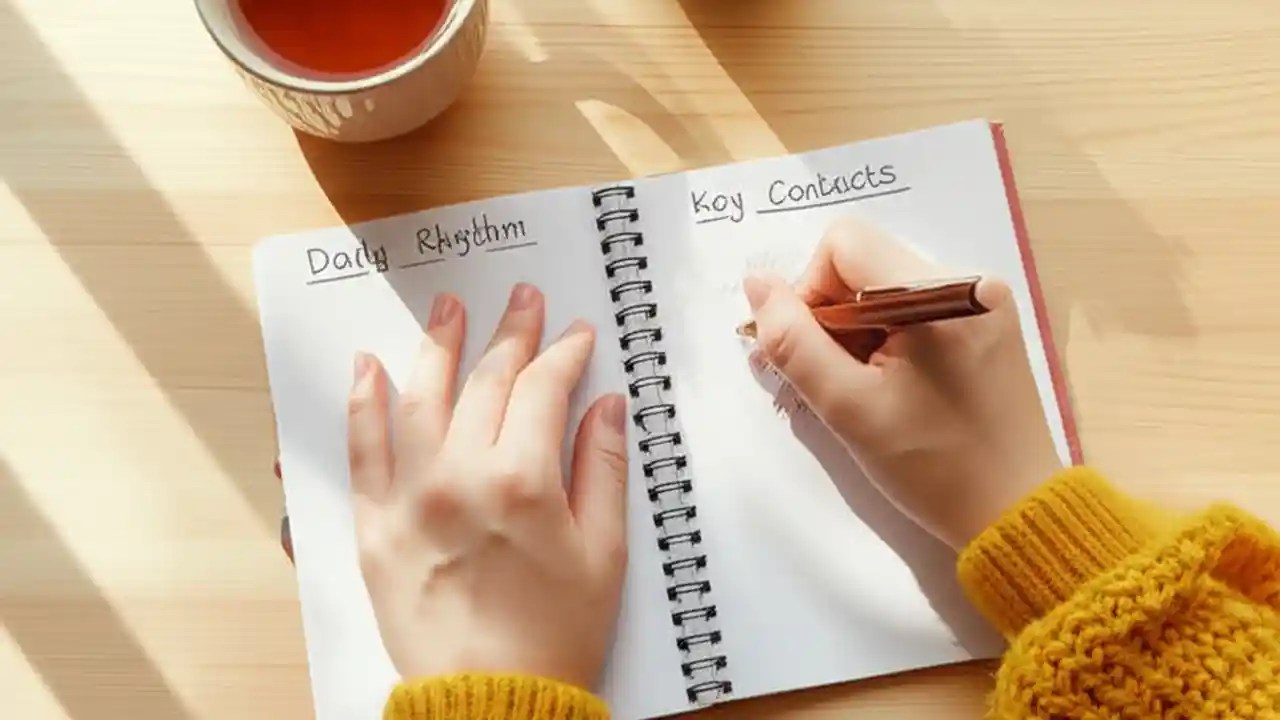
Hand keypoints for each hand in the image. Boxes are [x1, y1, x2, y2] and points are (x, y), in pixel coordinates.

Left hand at [346, 283, 628, 688]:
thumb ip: (604, 467)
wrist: (490, 700)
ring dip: (437, 345)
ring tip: (448, 308)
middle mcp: (461, 476)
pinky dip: (363, 402)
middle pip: (486, 381)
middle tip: (522, 302)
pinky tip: (369, 366)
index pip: (544, 388)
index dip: (564, 353)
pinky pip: (362, 449)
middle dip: (510, 334)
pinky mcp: (375, 525)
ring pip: (420, 397)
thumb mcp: (603, 553)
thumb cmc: (555, 635)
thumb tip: (607, 404)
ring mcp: (411, 497)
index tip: (576, 336)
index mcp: (524, 481)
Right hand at [743, 218, 1061, 548]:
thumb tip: (758, 284)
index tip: (812, 352)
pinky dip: (888, 338)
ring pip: (885, 286)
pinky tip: (894, 385)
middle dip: (832, 315)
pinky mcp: (988, 325)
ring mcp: (983, 302)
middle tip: (834, 379)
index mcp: (940, 293)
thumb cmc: (932, 466)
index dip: (809, 290)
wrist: (1016, 512)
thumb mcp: (848, 408)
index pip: (843, 243)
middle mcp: (968, 281)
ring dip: (857, 330)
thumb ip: (793, 342)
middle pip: (864, 262)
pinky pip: (915, 308)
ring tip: (866, 387)